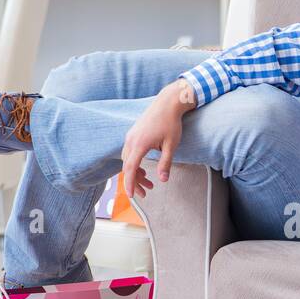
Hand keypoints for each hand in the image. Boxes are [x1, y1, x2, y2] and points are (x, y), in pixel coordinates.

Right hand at [121, 78, 195, 198]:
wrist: (167, 103)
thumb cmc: (171, 123)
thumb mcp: (171, 145)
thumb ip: (166, 163)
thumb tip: (163, 180)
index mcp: (139, 144)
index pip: (130, 169)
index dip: (130, 184)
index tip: (132, 196)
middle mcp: (131, 140)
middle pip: (127, 166)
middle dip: (135, 182)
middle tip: (146, 193)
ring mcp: (130, 136)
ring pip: (127, 160)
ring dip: (135, 172)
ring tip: (149, 182)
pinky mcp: (133, 134)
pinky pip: (129, 152)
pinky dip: (134, 163)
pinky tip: (144, 169)